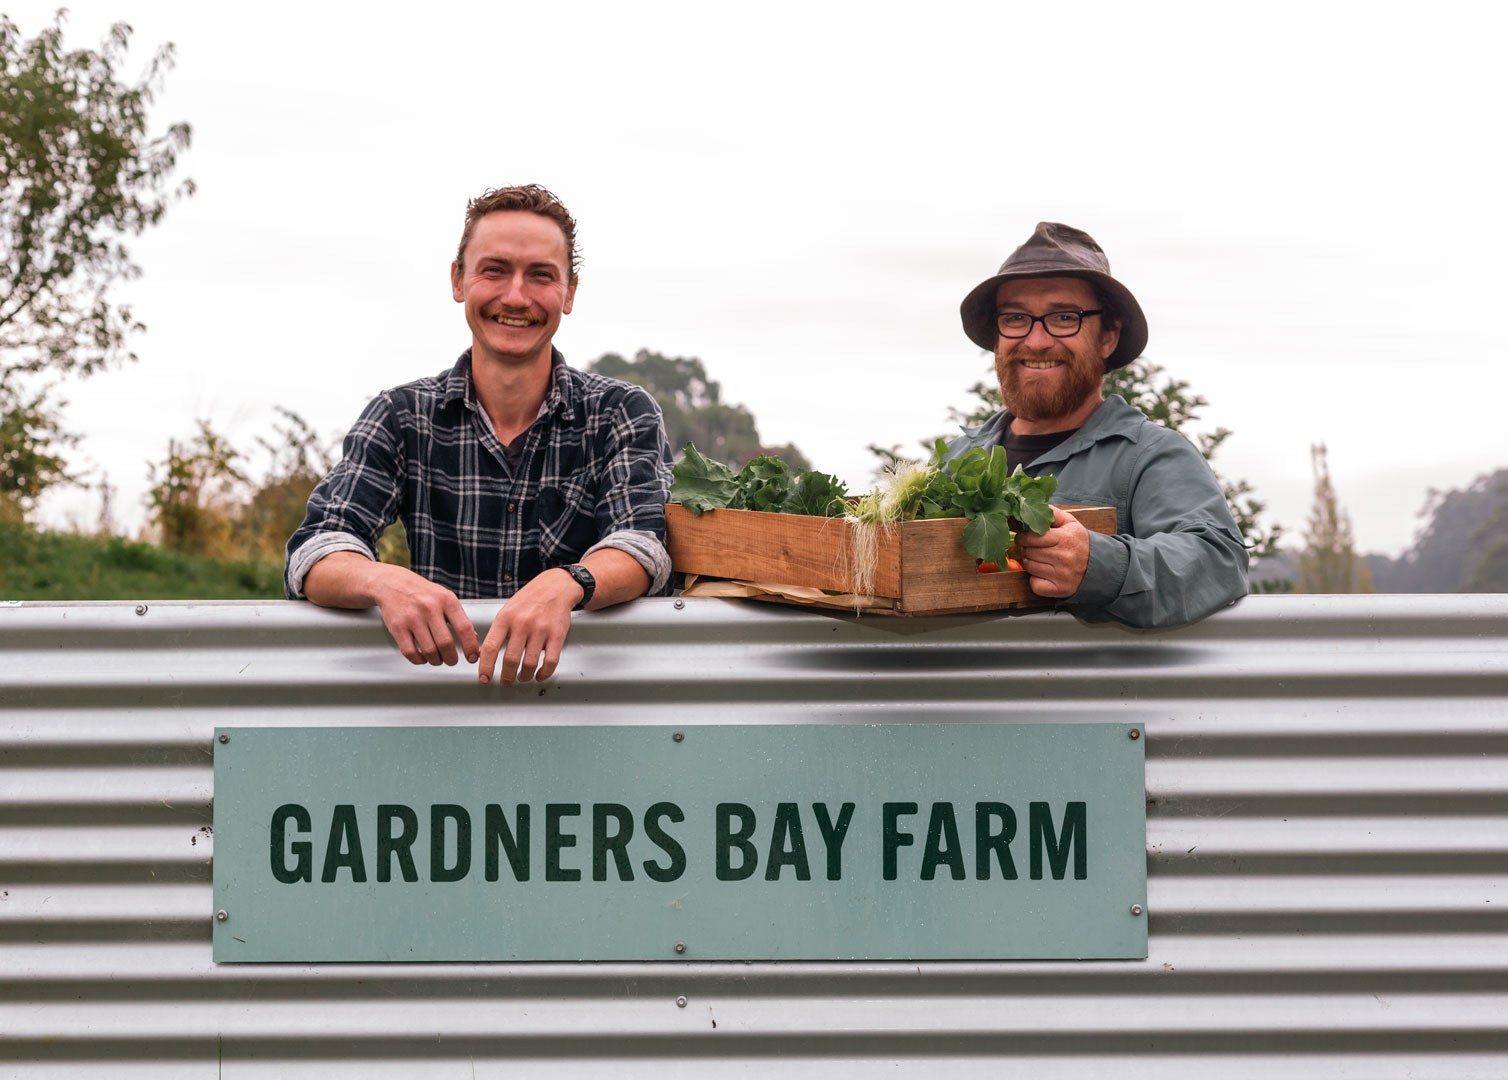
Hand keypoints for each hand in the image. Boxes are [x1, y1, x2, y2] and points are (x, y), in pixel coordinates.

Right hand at [366, 564, 480, 666]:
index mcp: (446, 600)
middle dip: (451, 658)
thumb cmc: (422, 593)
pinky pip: (410, 652)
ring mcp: (412, 618)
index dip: (471, 646)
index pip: (464, 628)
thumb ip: (458, 617)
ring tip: (437, 659)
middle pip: (445, 643)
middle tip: (452, 660)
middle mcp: (430, 608)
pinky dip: (419, 660)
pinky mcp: (397, 627)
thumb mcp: (444, 597)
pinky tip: (422, 657)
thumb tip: (474, 639)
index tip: (472, 657)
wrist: (392, 583)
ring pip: (429, 651)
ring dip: (436, 661)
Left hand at [478, 569, 580, 686]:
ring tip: (523, 678)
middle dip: (506, 677)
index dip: (485, 667)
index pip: (490, 648)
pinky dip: (544, 673)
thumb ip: (498, 631)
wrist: (555, 587)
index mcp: (505, 618)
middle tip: (506, 682)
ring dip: (524, 677)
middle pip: (510, 660)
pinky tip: (540, 674)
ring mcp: (540, 630)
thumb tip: (485, 655)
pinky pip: (550, 662)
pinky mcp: (557, 635)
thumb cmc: (529, 600)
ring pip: (530, 664)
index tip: (484, 678)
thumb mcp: (507, 610)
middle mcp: (522, 624)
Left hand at [1014, 506, 1090, 597]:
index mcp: (1065, 539)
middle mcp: (1063, 557)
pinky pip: (1034, 584)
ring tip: (1041, 559)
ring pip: (1029, 567)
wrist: (1099, 566)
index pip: (1031, 538)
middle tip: (1033, 548)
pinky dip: (1035, 579)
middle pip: (1028, 552)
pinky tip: (1044, 573)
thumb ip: (1052, 513)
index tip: (1024, 537)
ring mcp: (1061, 575)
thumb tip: (1032, 506)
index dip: (1023, 537)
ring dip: (1031, 562)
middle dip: (1027, 549)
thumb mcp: (1070, 523)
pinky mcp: (1058, 589)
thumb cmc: (1080, 542)